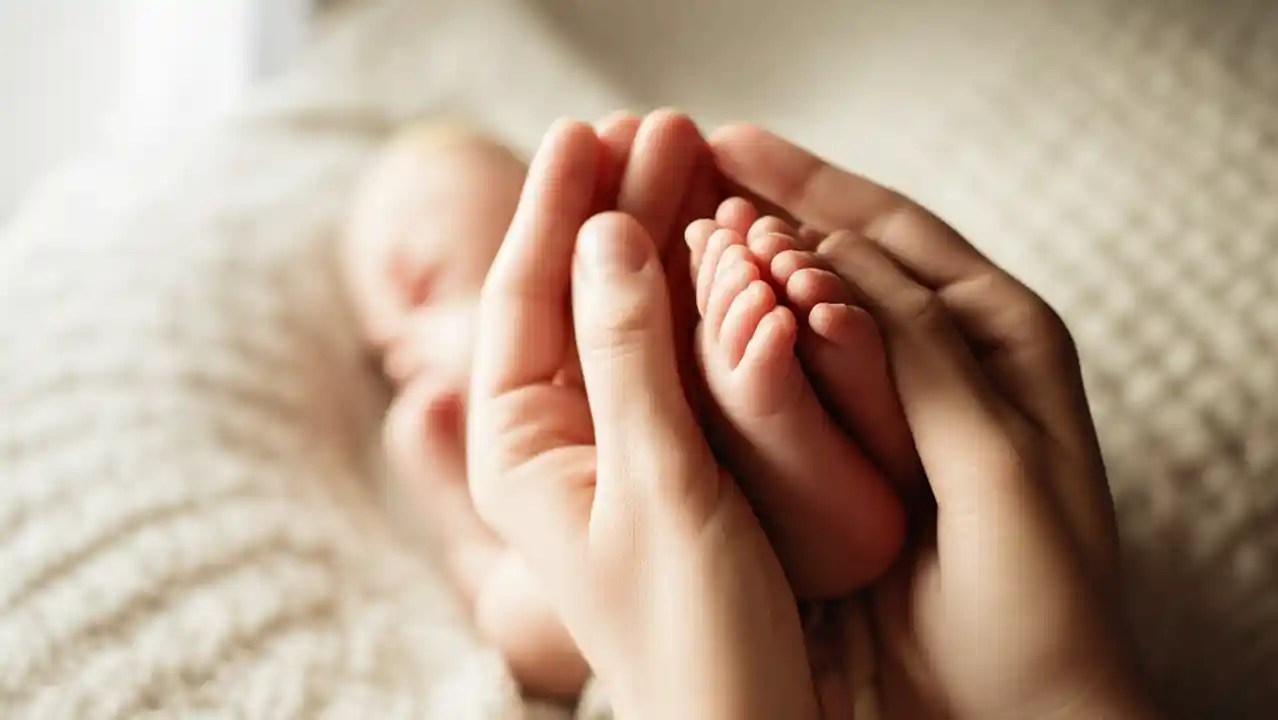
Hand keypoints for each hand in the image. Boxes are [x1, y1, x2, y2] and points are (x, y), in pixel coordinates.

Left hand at [468, 118, 818, 717]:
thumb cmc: (696, 630)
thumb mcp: (659, 483)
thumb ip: (628, 357)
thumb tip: (604, 234)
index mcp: (518, 447)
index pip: (523, 299)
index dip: (556, 209)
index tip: (589, 129)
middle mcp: (553, 437)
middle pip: (574, 293)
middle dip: (613, 206)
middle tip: (664, 126)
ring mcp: (611, 442)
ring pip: (624, 315)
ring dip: (654, 235)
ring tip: (690, 159)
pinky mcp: (666, 453)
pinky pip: (669, 352)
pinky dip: (693, 293)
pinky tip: (717, 242)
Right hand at [711, 125, 1156, 718]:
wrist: (1018, 719)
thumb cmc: (1037, 603)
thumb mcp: (993, 464)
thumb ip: (920, 358)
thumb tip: (828, 256)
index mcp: (1003, 338)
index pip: (891, 231)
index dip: (808, 181)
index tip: (725, 141)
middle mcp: (942, 362)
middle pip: (838, 261)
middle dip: (763, 214)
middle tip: (677, 179)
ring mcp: (885, 413)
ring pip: (801, 322)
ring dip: (742, 278)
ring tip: (667, 240)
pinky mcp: (843, 467)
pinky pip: (781, 394)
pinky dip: (737, 355)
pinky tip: (685, 331)